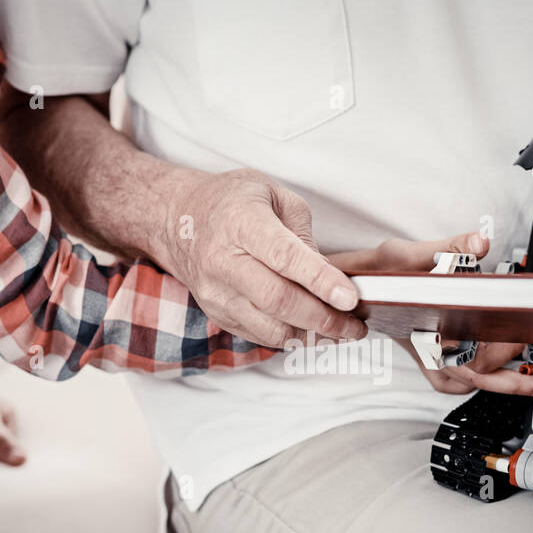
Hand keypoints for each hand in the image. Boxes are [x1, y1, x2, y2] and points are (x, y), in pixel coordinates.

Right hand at [156, 168, 366, 348]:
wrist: (177, 219)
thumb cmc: (230, 202)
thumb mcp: (272, 195)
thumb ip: (303, 235)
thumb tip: (329, 277)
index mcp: (241, 223)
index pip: (284, 258)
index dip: (321, 281)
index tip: (350, 298)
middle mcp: (223, 261)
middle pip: (278, 301)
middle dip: (324, 319)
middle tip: (355, 325)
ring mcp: (216, 293)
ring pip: (270, 328)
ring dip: (312, 335)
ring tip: (341, 331)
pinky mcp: (217, 313)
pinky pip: (260, 335)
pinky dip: (291, 337)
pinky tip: (312, 329)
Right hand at [337, 230, 532, 396]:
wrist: (348, 285)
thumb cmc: (372, 276)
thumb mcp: (408, 254)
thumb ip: (449, 247)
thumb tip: (479, 243)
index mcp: (426, 335)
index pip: (468, 362)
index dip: (499, 357)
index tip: (521, 341)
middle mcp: (428, 349)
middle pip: (474, 379)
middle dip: (512, 384)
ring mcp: (428, 352)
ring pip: (465, 380)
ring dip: (495, 381)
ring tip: (526, 380)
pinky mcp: (427, 349)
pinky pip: (451, 375)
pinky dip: (472, 376)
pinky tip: (489, 366)